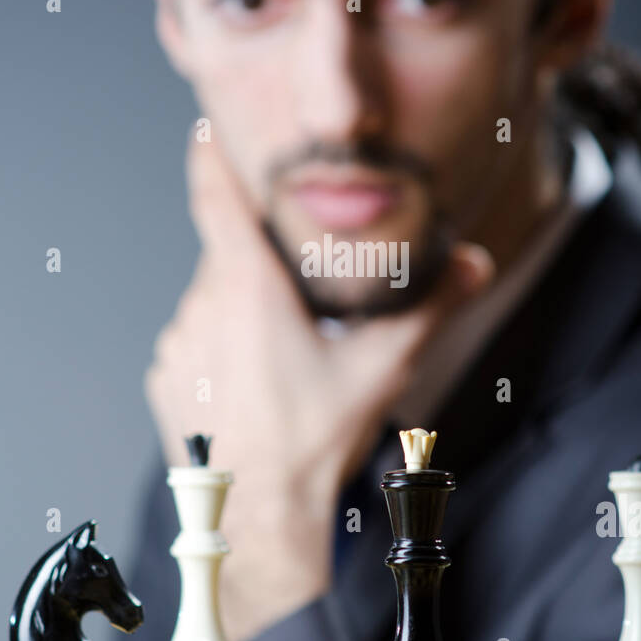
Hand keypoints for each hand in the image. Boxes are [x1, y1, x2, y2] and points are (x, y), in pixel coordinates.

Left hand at [144, 125, 493, 640]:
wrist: (258, 513)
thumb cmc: (312, 438)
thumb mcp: (382, 365)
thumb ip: (430, 305)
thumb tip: (472, 262)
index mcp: (248, 286)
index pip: (216, 194)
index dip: (213, 154)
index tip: (209, 127)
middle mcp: (203, 304)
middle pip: (229, 254)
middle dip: (263, 260)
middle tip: (304, 290)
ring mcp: (179, 343)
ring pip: (214, 298)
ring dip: (244, 306)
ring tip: (286, 348)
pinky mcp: (168, 377)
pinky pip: (196, 338)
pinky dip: (223, 344)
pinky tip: (258, 378)